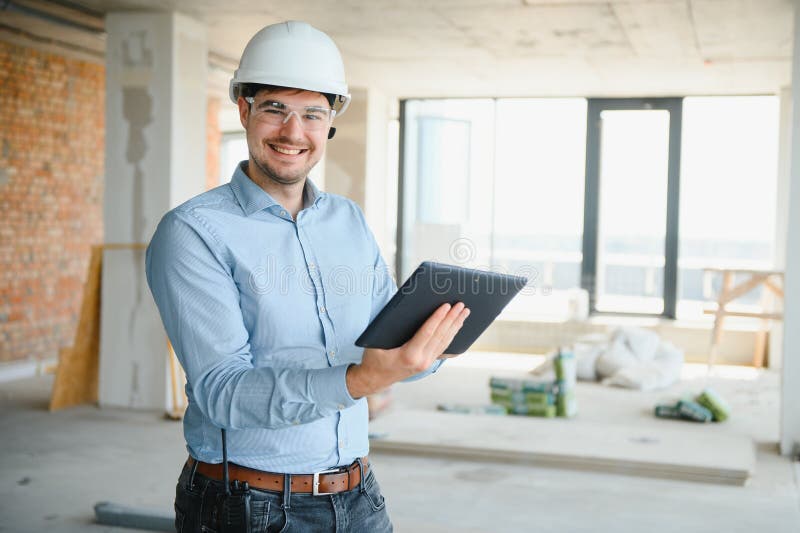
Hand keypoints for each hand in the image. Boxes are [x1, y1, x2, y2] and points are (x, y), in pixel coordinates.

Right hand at [346, 302, 469, 397]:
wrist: (374, 379)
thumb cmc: (374, 358)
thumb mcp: (377, 342)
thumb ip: (390, 328)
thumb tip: (405, 308)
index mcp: (409, 355)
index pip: (427, 332)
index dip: (438, 318)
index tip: (446, 305)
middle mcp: (421, 361)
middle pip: (440, 336)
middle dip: (452, 318)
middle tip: (461, 304)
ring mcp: (426, 364)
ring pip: (445, 341)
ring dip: (455, 325)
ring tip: (464, 312)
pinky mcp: (428, 363)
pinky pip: (443, 347)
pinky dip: (451, 335)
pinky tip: (458, 326)